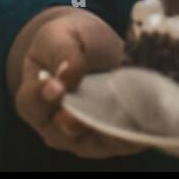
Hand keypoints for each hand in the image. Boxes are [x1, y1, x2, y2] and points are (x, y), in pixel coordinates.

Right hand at [10, 6, 147, 158]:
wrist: (94, 45)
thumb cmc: (70, 39)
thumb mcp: (60, 34)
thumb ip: (60, 51)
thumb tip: (66, 72)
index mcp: (35, 97)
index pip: (32, 103)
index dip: (42, 97)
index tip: (56, 87)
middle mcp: (55, 124)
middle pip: (62, 133)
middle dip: (75, 124)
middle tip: (84, 115)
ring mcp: (85, 134)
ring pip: (95, 143)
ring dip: (110, 135)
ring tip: (124, 121)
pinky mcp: (114, 135)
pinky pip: (123, 142)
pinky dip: (134, 134)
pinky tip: (146, 122)